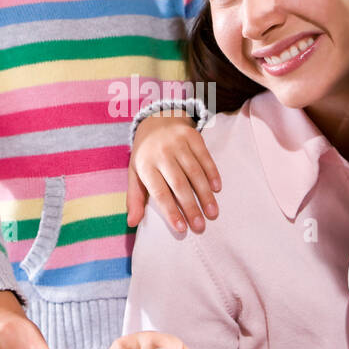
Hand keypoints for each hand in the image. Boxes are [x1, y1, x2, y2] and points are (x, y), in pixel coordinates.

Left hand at [127, 113, 220, 233]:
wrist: (156, 119)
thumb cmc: (146, 154)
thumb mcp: (135, 173)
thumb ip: (134, 198)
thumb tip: (132, 222)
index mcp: (145, 164)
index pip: (159, 192)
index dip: (171, 211)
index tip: (181, 229)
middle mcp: (161, 152)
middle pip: (179, 184)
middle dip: (191, 207)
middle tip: (200, 227)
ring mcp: (178, 143)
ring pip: (195, 173)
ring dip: (205, 195)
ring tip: (212, 213)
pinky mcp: (192, 136)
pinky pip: (205, 157)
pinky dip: (212, 174)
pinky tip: (217, 189)